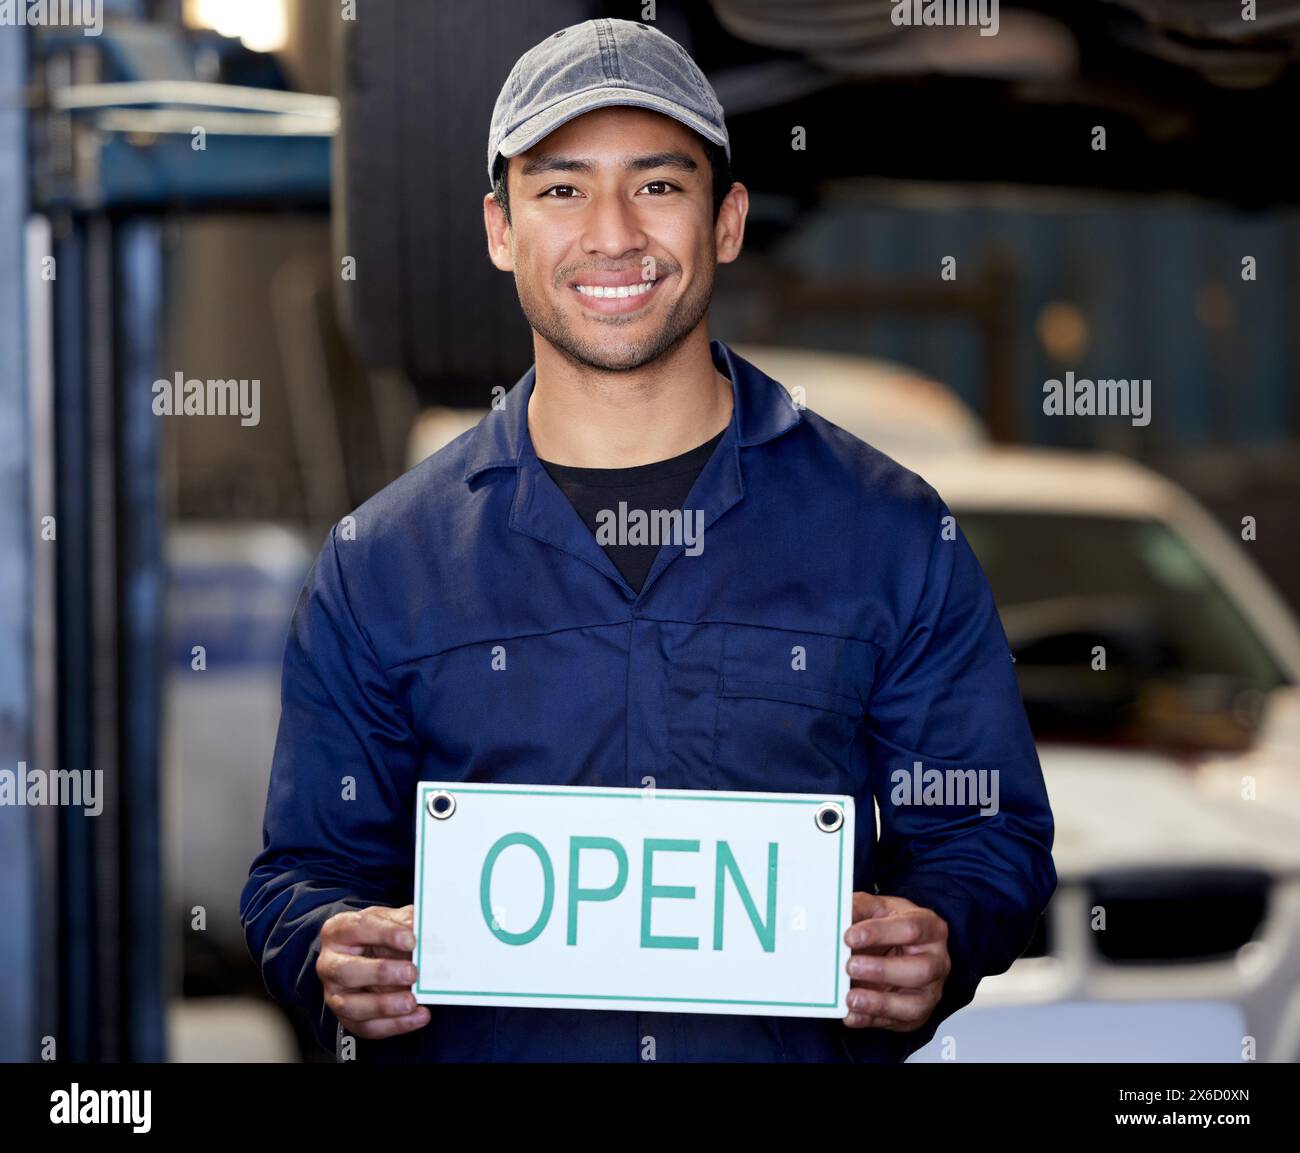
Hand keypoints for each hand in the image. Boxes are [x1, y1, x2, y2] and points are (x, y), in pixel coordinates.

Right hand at [316, 903, 429, 1039]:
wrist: (369, 956)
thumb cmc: (378, 936)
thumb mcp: (390, 920)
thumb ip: (406, 922)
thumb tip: (428, 929)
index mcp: (338, 931)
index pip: (358, 928)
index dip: (385, 933)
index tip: (411, 940)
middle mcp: (329, 964)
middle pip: (346, 970)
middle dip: (381, 972)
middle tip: (411, 972)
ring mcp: (334, 994)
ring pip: (351, 1005)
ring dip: (384, 1005)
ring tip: (412, 1001)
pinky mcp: (347, 1018)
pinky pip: (367, 1027)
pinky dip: (394, 1024)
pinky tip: (417, 1016)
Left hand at [841, 892, 949, 1030]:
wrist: (898, 948)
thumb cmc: (890, 926)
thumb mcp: (876, 908)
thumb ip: (858, 908)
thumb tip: (835, 915)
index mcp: (930, 928)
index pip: (910, 929)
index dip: (879, 933)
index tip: (849, 936)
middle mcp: (936, 961)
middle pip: (919, 970)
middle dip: (882, 970)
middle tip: (850, 966)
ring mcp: (930, 991)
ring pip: (914, 1004)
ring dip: (879, 1003)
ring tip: (850, 997)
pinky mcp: (916, 1014)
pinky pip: (897, 1022)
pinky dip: (871, 1020)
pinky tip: (850, 1014)